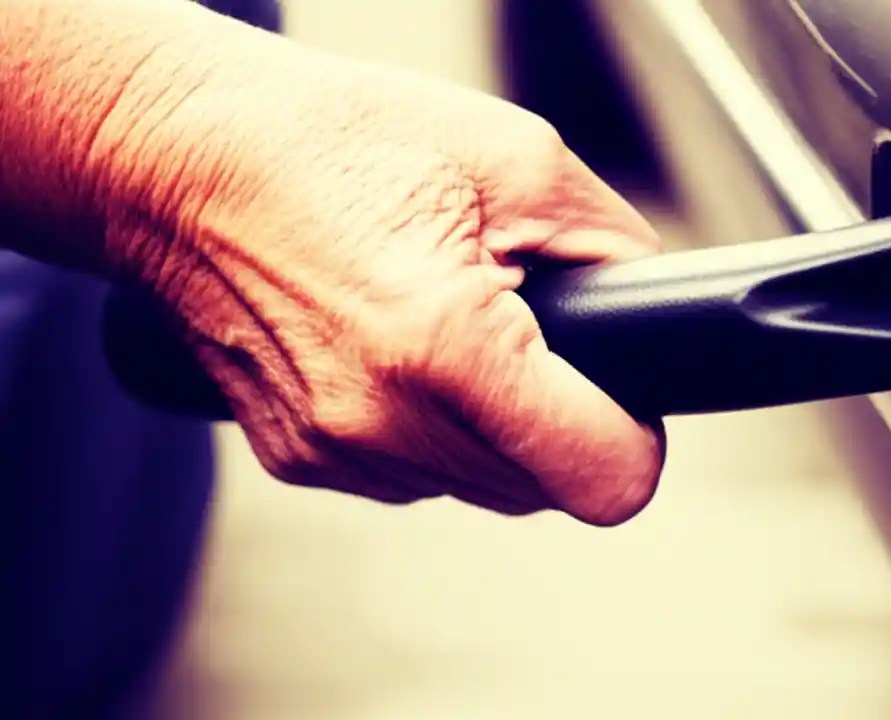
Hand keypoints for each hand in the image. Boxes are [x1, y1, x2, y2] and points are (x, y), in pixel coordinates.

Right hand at [96, 31, 663, 523]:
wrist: (177, 157)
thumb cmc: (331, 139)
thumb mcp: (516, 157)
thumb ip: (614, 248)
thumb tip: (651, 309)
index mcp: (446, 346)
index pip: (603, 475)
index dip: (635, 436)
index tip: (626, 398)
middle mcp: (385, 423)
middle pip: (546, 488)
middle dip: (562, 419)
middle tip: (534, 336)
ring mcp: (336, 452)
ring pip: (482, 487)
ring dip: (497, 426)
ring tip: (458, 328)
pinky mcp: (302, 459)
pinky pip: (415, 472)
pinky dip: (433, 425)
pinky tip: (404, 348)